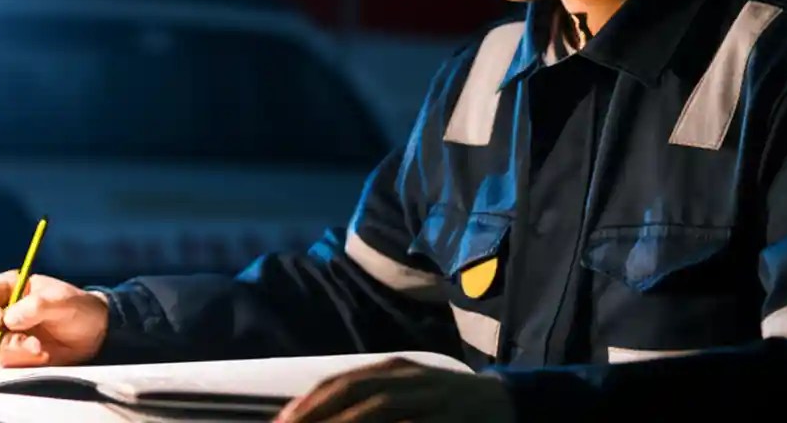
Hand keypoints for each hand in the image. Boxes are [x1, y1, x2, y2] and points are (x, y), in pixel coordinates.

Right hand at [0, 271, 109, 367]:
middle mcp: (0, 310)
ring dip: (15, 353)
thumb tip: (8, 319)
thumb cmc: (79, 309)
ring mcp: (3, 335)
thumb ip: (38, 305)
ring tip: (43, 350)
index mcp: (9, 287)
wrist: (93, 334)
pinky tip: (43, 357)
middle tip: (31, 343)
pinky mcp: (11, 355)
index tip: (0, 322)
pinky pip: (3, 365)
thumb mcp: (64, 301)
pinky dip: (22, 363)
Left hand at [275, 357, 514, 422]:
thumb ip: (369, 398)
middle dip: (319, 415)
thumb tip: (318, 414)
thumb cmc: (442, 401)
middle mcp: (408, 378)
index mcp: (393, 369)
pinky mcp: (449, 419)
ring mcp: (430, 398)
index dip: (310, 402)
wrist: (503, 403)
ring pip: (379, 409)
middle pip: (355, 394)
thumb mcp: (404, 390)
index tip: (283, 421)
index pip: (342, 382)